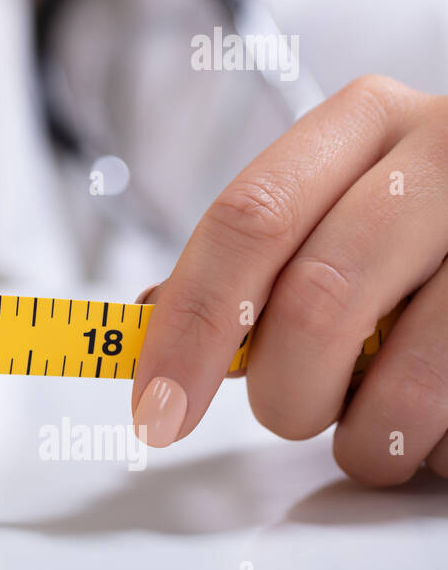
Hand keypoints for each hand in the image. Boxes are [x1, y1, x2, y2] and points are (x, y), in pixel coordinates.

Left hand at [131, 75, 447, 484]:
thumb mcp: (340, 208)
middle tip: (285, 411)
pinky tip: (433, 419)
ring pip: (401, 381)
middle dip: (281, 390)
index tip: (155, 408)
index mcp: (364, 122)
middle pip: (315, 300)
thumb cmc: (420, 229)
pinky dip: (426, 447)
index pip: (246, 220)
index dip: (189, 324)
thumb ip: (252, 259)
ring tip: (374, 426)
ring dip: (365, 438)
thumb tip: (150, 313)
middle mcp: (443, 156)